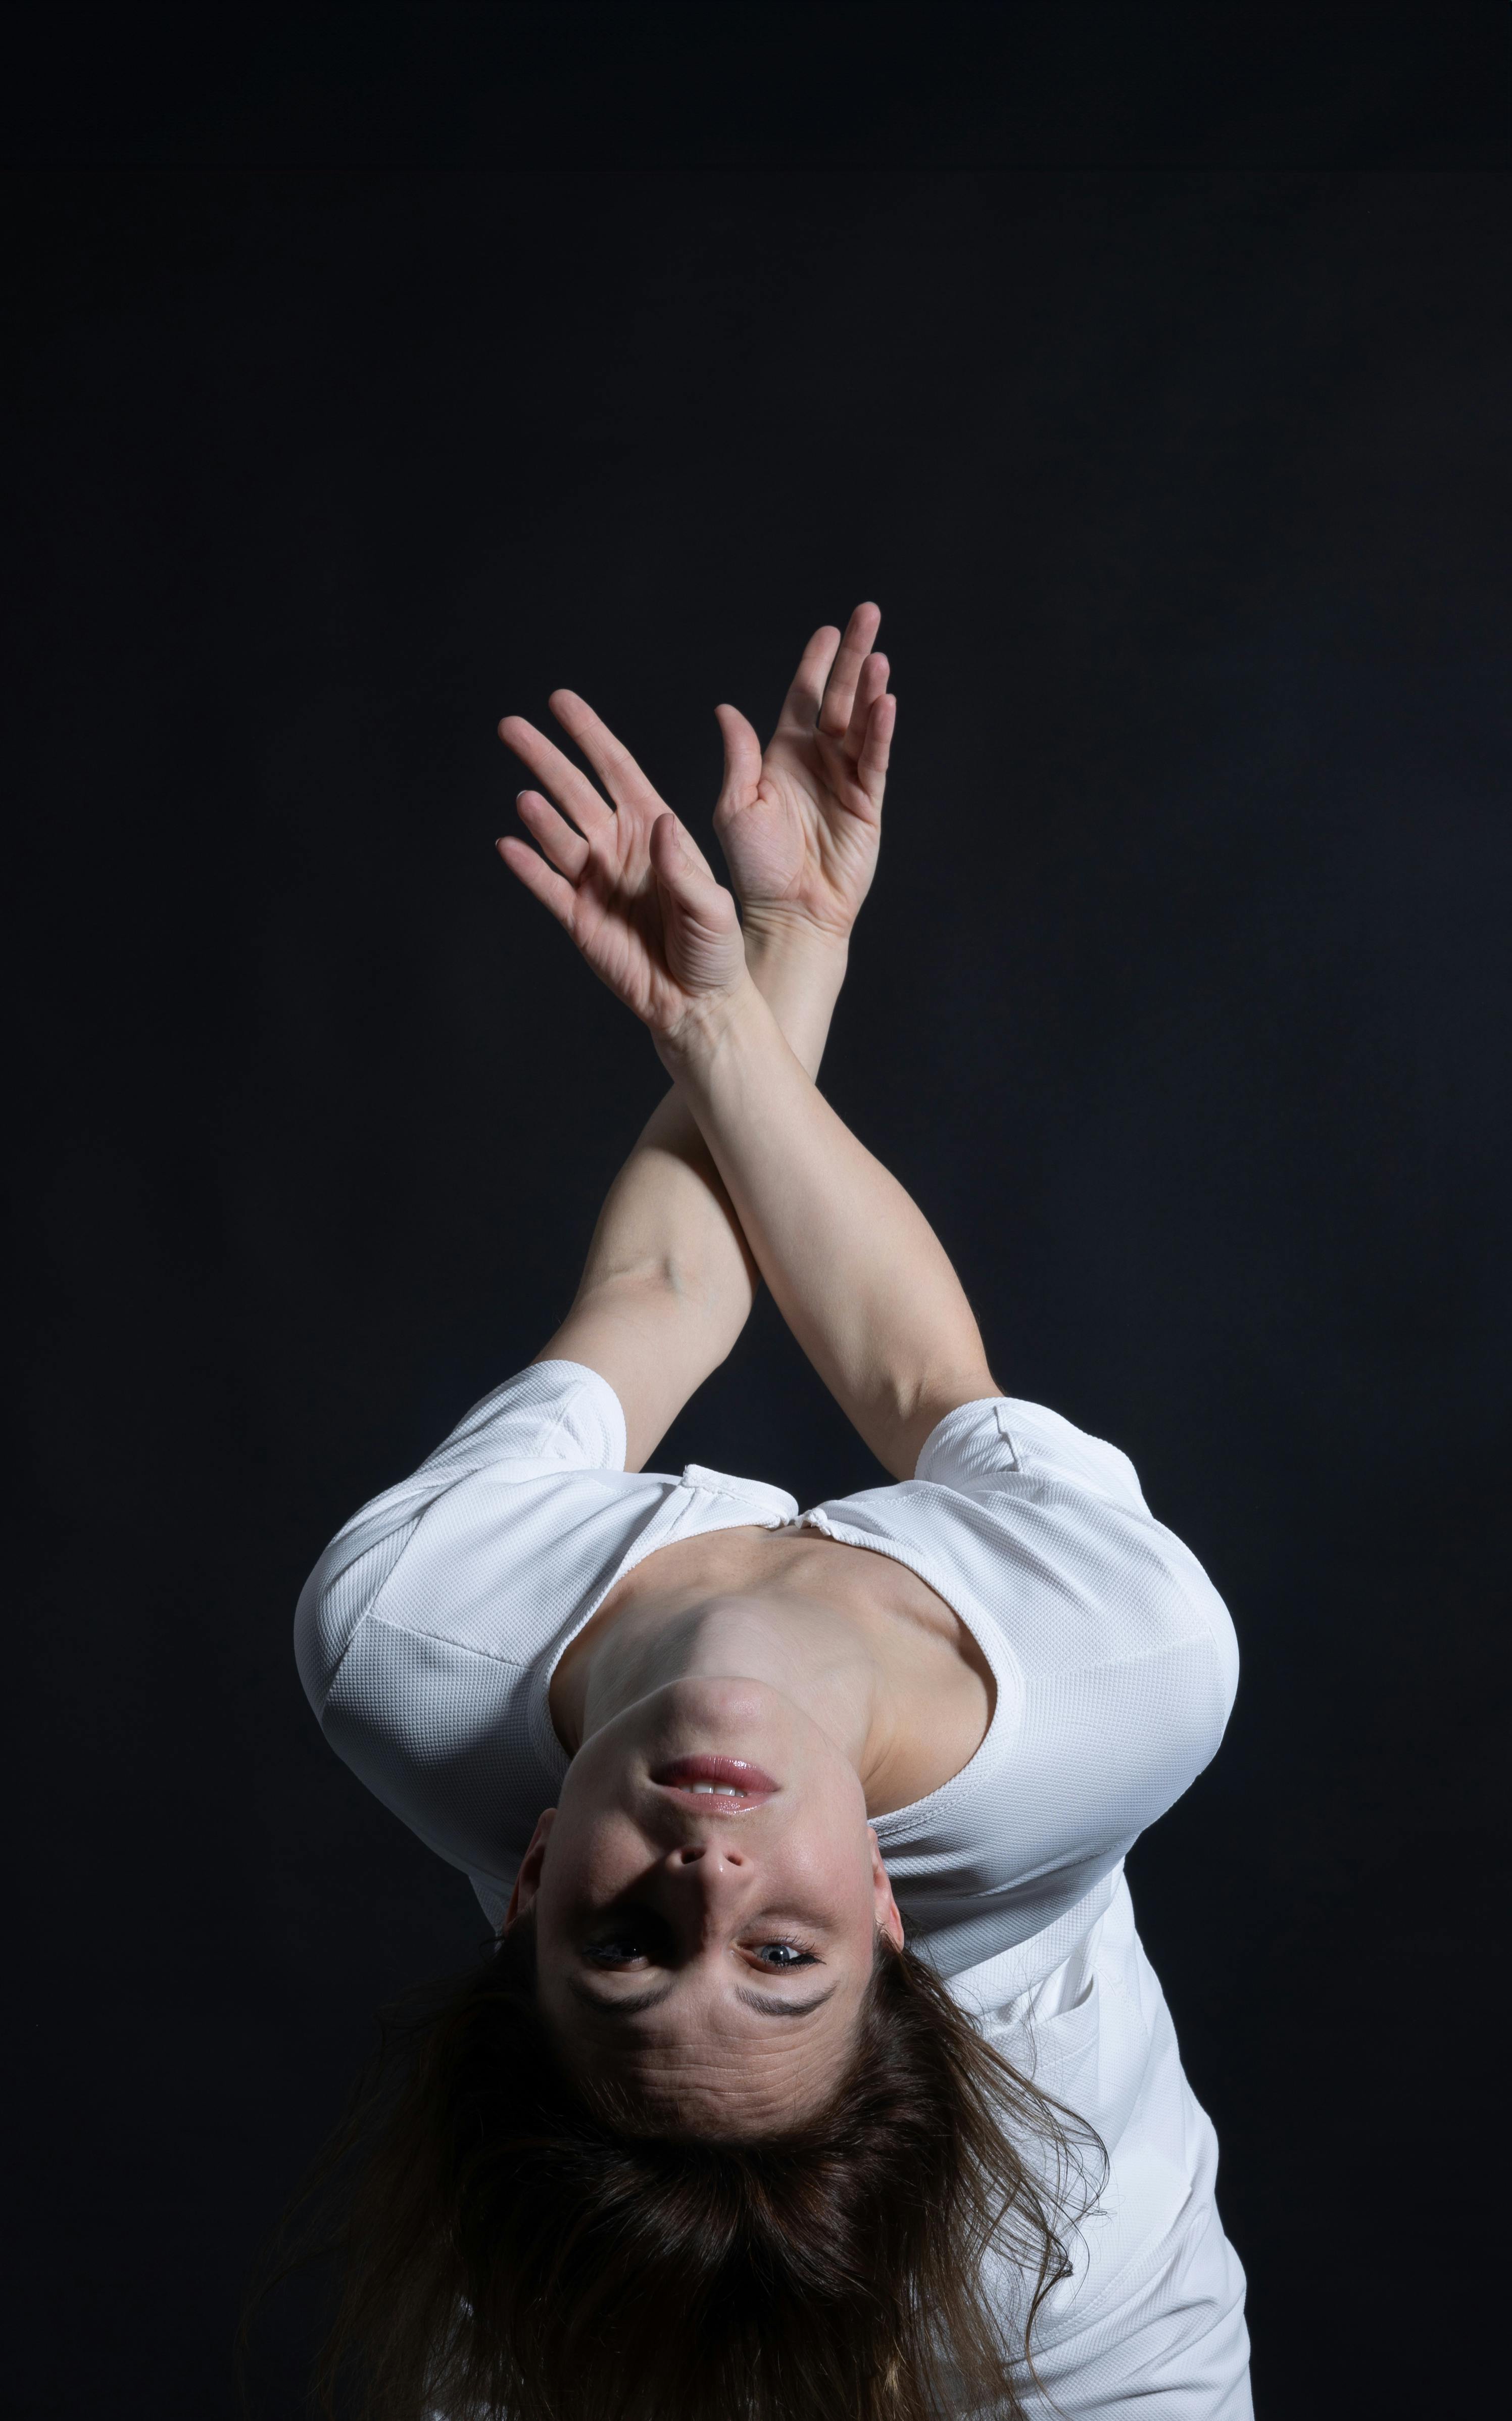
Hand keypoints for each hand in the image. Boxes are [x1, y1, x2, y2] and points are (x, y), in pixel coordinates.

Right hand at [497, 693, 746, 1037]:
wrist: (697, 1004)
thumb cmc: (716, 951)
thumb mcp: (713, 905)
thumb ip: (683, 866)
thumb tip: (655, 823)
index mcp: (656, 830)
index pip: (615, 769)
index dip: (588, 733)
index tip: (560, 700)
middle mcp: (619, 848)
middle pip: (574, 791)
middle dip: (545, 758)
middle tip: (510, 726)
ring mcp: (595, 881)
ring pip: (557, 835)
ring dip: (540, 816)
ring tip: (527, 797)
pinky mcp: (578, 917)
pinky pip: (546, 886)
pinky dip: (526, 866)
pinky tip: (507, 845)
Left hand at [712, 602, 894, 949]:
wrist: (788, 912)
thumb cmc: (755, 866)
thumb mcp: (736, 807)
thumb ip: (738, 758)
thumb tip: (726, 710)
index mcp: (783, 754)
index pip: (803, 696)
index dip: (816, 663)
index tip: (828, 631)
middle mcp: (818, 759)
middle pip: (840, 696)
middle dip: (854, 656)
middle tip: (869, 614)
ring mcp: (846, 779)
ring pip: (861, 723)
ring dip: (870, 690)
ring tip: (878, 658)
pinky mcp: (867, 804)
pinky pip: (874, 760)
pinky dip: (880, 733)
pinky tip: (886, 704)